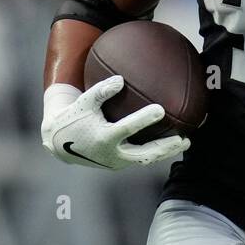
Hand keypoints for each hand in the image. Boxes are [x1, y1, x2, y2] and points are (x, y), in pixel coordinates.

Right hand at [41, 75, 188, 169]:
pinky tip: (170, 142)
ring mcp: (116, 162)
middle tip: (183, 139)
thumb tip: (121, 79)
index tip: (161, 110)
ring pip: (145, 160)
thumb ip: (101, 91)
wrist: (60, 143)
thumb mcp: (83, 102)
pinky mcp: (118, 164)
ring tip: (184, 143)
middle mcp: (112, 154)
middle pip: (144, 155)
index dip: (144, 120)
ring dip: (165, 153)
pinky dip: (156, 152)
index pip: (127, 129)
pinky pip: (140, 158)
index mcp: (103, 138)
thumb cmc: (74, 117)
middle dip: (165, 148)